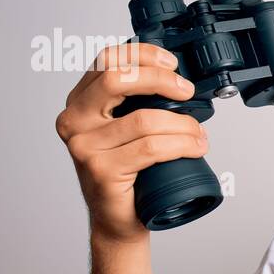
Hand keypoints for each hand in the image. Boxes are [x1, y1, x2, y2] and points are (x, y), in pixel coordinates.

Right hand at [55, 41, 206, 244]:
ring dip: (183, 124)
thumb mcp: (127, 129)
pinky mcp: (101, 169)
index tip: (171, 63)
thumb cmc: (129, 172)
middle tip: (187, 91)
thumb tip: (179, 79)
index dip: (143, 54)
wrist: (119, 219)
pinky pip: (150, 148)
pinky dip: (181, 144)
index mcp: (79, 103)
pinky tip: (195, 147)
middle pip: (118, 79)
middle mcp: (74, 120)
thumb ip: (137, 102)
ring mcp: (84, 146)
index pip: (107, 61)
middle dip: (161, 80)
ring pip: (144, 119)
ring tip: (199, 134)